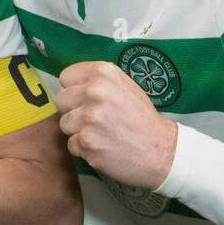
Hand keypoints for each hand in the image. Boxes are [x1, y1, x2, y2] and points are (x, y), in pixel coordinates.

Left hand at [55, 61, 177, 190]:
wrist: (162, 151)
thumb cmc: (142, 120)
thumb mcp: (125, 86)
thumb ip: (97, 82)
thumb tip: (71, 83)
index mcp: (104, 73)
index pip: (66, 76)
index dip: (74, 90)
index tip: (86, 99)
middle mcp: (95, 91)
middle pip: (61, 100)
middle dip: (73, 111)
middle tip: (95, 120)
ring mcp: (90, 117)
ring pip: (64, 124)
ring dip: (78, 131)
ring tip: (102, 133)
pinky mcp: (87, 141)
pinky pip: (71, 144)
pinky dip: (84, 149)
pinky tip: (103, 146)